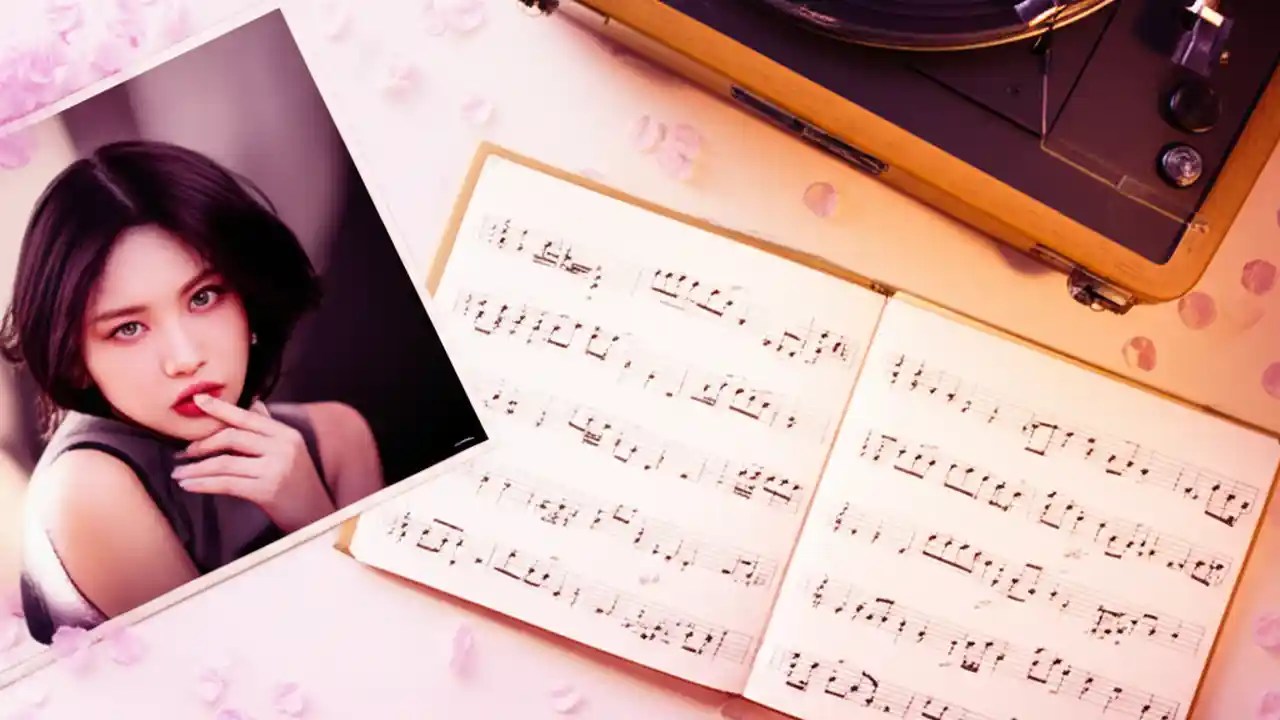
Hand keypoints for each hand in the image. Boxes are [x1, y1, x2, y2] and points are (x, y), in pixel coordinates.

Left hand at [171, 394, 334, 533]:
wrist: (317, 516)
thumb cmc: (300, 484)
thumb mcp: (290, 451)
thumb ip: (269, 428)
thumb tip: (253, 403)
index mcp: (286, 434)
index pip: (247, 417)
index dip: (220, 408)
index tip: (198, 400)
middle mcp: (282, 447)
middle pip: (232, 437)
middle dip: (202, 444)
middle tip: (182, 452)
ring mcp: (275, 469)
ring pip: (224, 463)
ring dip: (196, 468)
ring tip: (179, 473)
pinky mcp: (267, 491)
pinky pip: (226, 484)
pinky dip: (203, 484)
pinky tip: (189, 485)